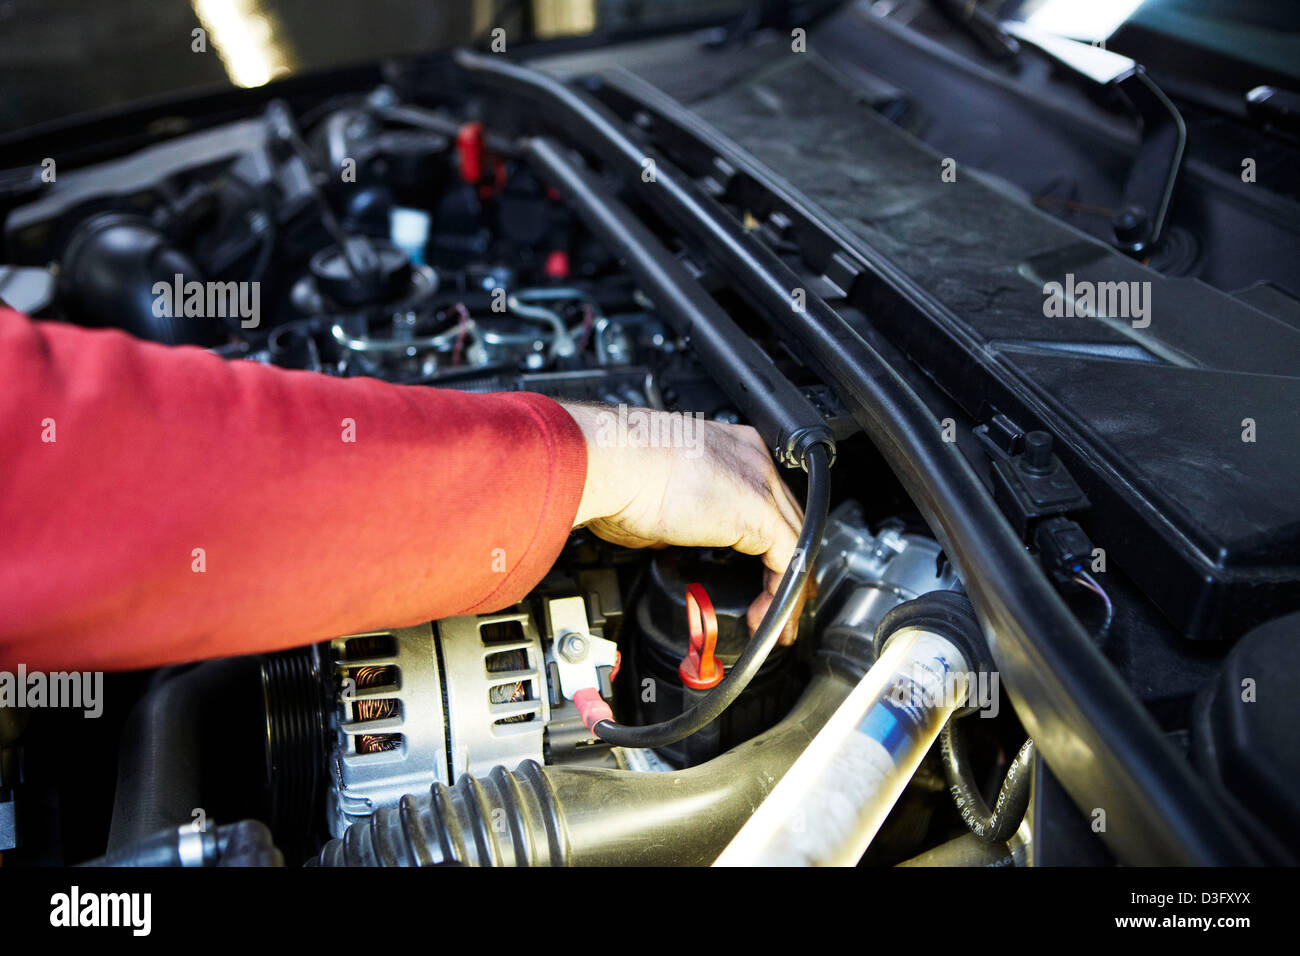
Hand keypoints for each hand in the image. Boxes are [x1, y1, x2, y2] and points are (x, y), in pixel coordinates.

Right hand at [561, 402, 807, 643]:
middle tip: (782, 601)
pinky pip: (789, 561)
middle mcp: (749, 458)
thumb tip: (667, 539)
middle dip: (790, 564)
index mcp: (725, 448)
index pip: (764, 497)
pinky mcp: (758, 510)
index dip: (769, 538)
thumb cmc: (613, 474)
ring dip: (787, 589)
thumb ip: (671, 521)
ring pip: (796, 541)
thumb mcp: (650, 501)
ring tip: (775, 623)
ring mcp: (757, 480)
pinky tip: (769, 619)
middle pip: (788, 517)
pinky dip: (783, 595)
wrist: (607, 461)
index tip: (766, 568)